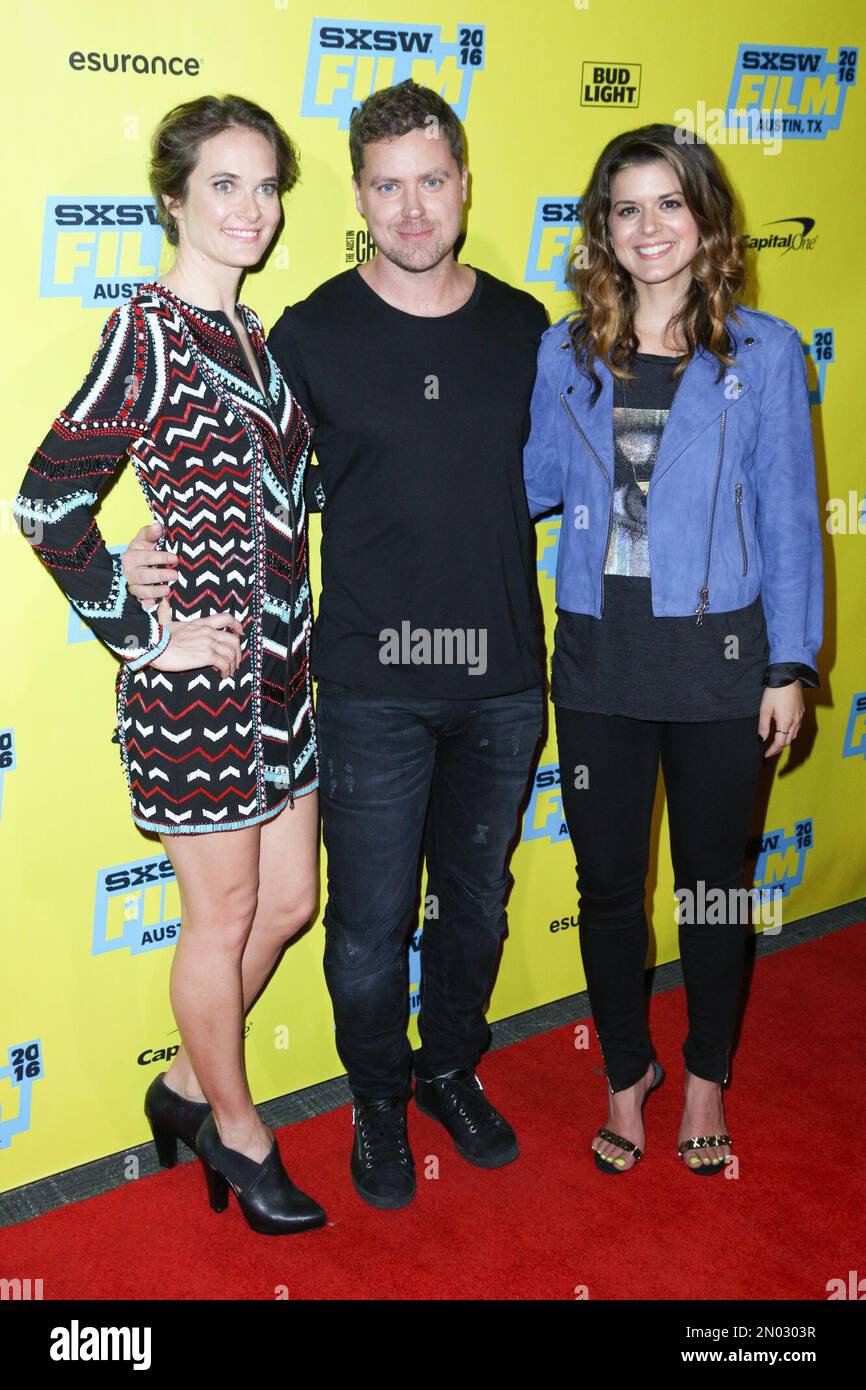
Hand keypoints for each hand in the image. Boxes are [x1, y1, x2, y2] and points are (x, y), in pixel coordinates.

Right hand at [122, 520, 176, 602]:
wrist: (136, 564)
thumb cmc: (143, 549)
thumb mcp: (146, 539)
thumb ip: (151, 533)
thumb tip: (158, 526)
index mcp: (131, 556)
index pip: (146, 557)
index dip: (160, 557)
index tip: (175, 558)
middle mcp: (129, 572)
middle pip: (143, 576)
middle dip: (160, 576)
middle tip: (175, 575)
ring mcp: (132, 585)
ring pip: (141, 590)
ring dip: (154, 591)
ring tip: (168, 590)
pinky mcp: (137, 596)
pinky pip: (140, 602)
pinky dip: (146, 604)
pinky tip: (153, 604)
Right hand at [123, 523, 246, 675]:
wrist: (154, 646)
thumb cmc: (158, 636)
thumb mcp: (165, 621)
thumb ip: (166, 612)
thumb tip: (163, 602)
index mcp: (201, 623)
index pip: (226, 618)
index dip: (237, 625)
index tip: (240, 633)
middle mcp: (208, 632)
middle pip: (234, 640)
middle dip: (237, 653)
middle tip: (235, 662)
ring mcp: (209, 643)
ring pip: (231, 653)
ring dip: (233, 665)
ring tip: (228, 672)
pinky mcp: (207, 656)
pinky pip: (224, 664)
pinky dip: (227, 671)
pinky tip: (223, 675)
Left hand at [758, 682, 804, 757]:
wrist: (789, 677)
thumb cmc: (775, 691)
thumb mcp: (765, 709)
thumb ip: (763, 726)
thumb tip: (761, 739)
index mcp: (786, 722)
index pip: (780, 743)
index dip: (772, 751)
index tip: (765, 755)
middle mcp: (795, 721)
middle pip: (788, 741)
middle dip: (778, 748)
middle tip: (769, 751)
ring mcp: (800, 716)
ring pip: (793, 735)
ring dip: (785, 741)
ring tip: (775, 743)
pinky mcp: (802, 711)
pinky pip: (797, 727)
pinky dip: (790, 733)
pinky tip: (783, 731)